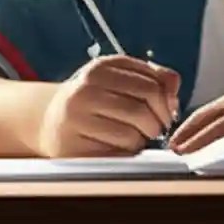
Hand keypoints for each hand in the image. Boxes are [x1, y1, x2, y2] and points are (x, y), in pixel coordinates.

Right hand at [36, 55, 180, 157]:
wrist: (49, 120)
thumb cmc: (92, 100)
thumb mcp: (119, 78)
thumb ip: (152, 77)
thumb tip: (174, 87)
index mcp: (100, 69)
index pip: (151, 85)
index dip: (166, 102)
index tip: (167, 112)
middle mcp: (85, 90)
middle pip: (142, 110)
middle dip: (157, 123)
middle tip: (155, 128)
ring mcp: (76, 118)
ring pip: (131, 135)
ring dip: (140, 140)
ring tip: (131, 136)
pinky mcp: (73, 146)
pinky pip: (116, 154)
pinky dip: (125, 153)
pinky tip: (117, 146)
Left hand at [169, 86, 223, 153]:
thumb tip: (217, 155)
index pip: (204, 115)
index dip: (185, 130)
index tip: (171, 147)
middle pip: (202, 115)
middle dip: (182, 134)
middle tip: (164, 152)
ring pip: (211, 120)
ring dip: (190, 138)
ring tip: (174, 155)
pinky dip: (209, 139)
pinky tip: (196, 151)